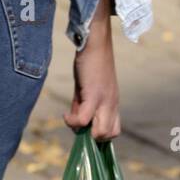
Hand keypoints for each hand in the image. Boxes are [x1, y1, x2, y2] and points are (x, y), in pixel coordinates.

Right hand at [63, 0, 121, 140]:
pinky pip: (83, 120)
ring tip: (72, 118)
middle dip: (92, 137)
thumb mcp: (88, 88)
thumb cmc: (91, 63)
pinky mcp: (94, 95)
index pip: (113, 130)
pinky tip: (66, 114)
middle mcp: (112, 104)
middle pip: (110, 135)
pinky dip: (72, 121)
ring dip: (83, 131)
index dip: (98, 133)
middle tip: (78, 124)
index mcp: (113, 103)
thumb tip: (76, 122)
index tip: (84, 126)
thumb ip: (83, 105)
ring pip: (100, 132)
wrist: (95, 42)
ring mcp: (105, 101)